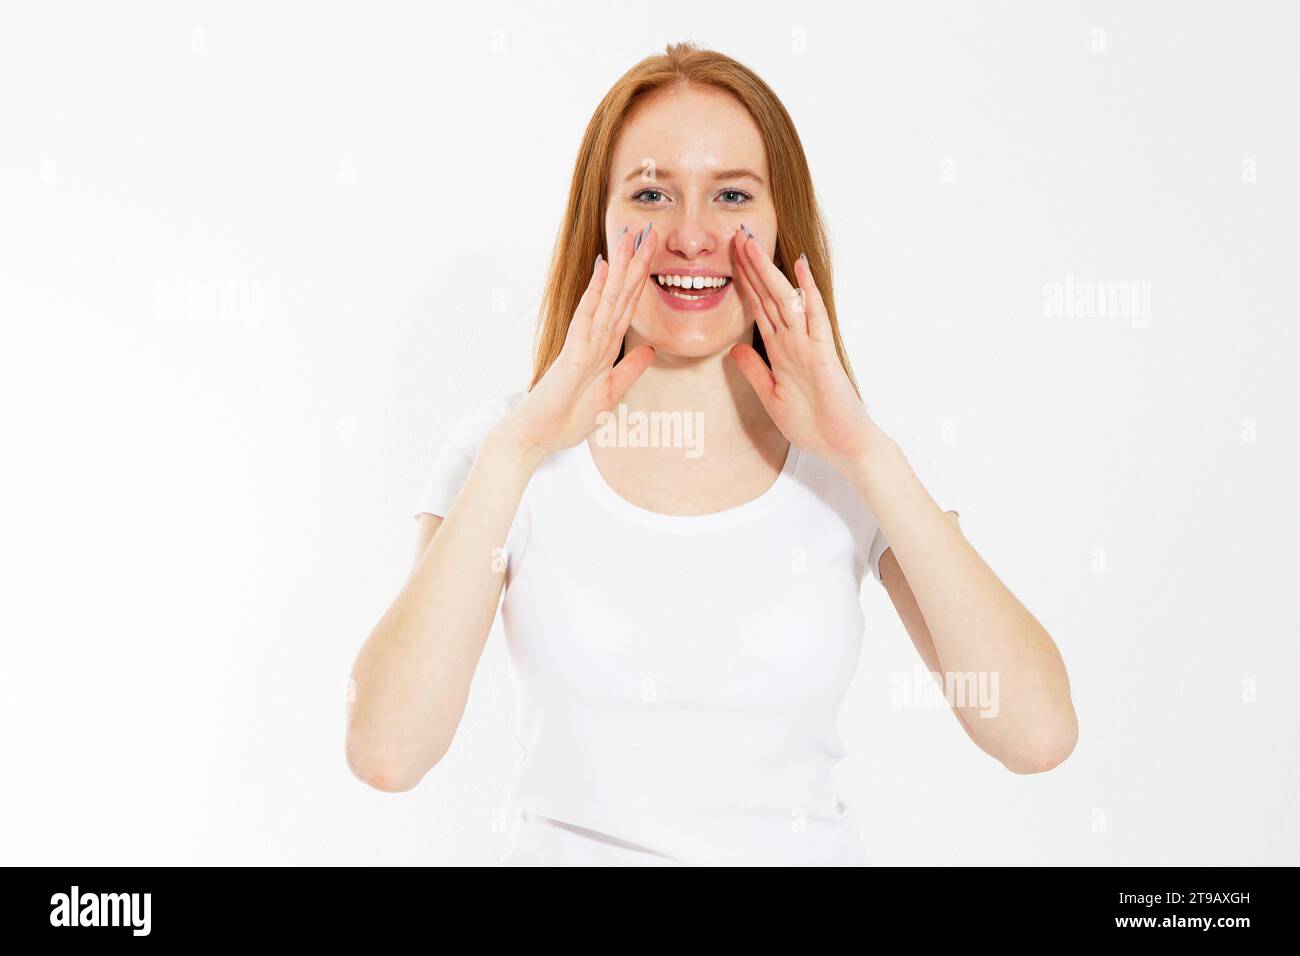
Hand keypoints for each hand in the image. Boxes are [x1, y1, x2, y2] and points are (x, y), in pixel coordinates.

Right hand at [503, 223, 658, 459]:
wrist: (536, 436)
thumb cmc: (565, 417)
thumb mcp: (610, 393)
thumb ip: (628, 370)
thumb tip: (649, 351)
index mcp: (605, 347)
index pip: (627, 306)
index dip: (642, 279)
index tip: (654, 253)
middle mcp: (595, 339)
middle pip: (620, 295)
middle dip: (636, 263)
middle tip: (649, 229)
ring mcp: (583, 344)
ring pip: (606, 298)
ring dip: (620, 268)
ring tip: (630, 237)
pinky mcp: (573, 355)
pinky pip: (587, 318)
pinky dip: (596, 293)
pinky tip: (603, 269)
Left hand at [726, 226, 882, 471]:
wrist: (842, 445)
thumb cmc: (813, 423)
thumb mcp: (771, 396)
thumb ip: (754, 371)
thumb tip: (734, 349)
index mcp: (780, 350)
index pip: (757, 308)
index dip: (743, 282)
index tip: (729, 257)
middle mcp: (793, 341)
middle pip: (768, 295)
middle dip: (750, 266)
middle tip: (735, 234)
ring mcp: (808, 344)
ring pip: (785, 299)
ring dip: (768, 271)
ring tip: (751, 243)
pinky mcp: (823, 353)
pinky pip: (814, 317)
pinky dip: (807, 291)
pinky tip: (799, 267)